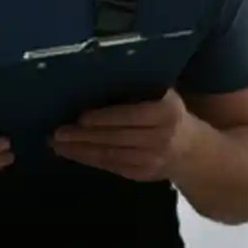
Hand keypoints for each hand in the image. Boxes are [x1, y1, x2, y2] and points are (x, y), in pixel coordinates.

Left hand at [51, 90, 195, 181]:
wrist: (192, 150)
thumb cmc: (169, 113)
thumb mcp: (164, 95)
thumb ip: (141, 87)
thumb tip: (99, 72)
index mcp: (166, 113)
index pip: (132, 116)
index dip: (105, 118)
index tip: (80, 116)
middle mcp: (160, 138)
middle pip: (116, 138)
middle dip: (83, 136)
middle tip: (57, 131)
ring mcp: (150, 160)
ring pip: (109, 155)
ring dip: (79, 150)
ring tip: (56, 142)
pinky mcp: (140, 175)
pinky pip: (110, 166)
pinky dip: (87, 159)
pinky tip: (70, 151)